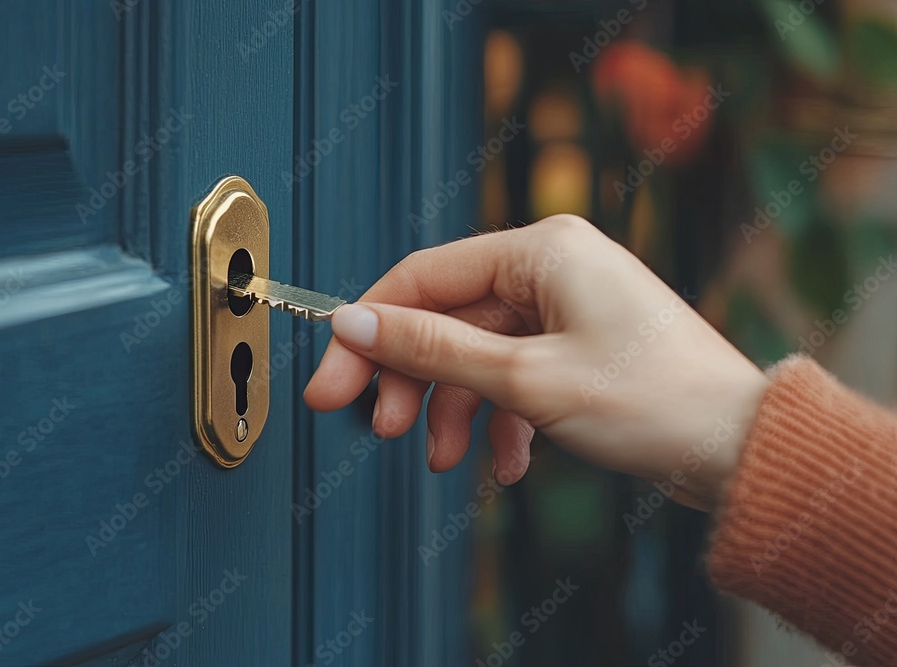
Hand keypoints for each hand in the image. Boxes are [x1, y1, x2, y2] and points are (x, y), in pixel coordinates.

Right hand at [304, 216, 768, 510]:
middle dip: (414, 379)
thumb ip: (433, 348)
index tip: (334, 377)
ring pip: (478, 353)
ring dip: (456, 409)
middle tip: (378, 427)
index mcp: (542, 249)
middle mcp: (552, 267)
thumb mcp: (525, 378)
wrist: (739, 449)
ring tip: (445, 459)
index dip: (371, 330)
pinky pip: (515, 374)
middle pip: (448, 317)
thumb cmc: (654, 402)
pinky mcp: (578, 346)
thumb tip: (355, 324)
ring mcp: (567, 308)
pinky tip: (505, 463)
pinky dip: (500, 419)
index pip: (424, 277)